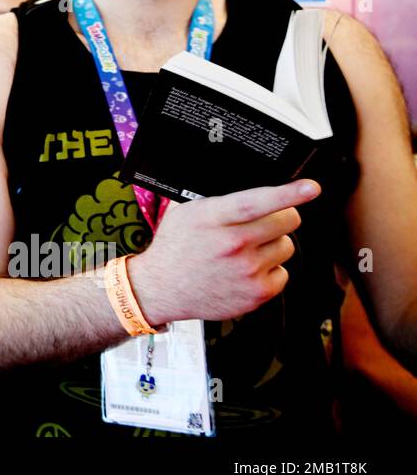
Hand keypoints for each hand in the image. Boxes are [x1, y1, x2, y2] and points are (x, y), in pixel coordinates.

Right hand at [129, 179, 318, 324]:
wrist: (162, 289)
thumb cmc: (175, 247)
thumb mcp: (185, 212)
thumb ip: (214, 198)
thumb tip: (243, 181)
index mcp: (213, 219)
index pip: (255, 202)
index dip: (286, 193)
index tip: (311, 188)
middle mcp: (232, 245)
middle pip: (285, 222)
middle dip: (281, 216)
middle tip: (264, 222)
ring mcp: (247, 271)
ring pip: (286, 246)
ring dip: (273, 244)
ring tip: (248, 250)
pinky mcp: (257, 294)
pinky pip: (283, 273)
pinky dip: (270, 270)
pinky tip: (247, 271)